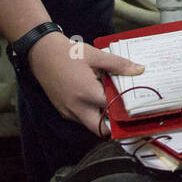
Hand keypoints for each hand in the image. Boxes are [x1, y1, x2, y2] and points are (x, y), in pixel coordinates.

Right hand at [27, 32, 144, 135]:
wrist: (41, 52)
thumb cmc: (69, 53)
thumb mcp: (96, 56)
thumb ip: (119, 65)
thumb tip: (139, 69)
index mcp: (86, 93)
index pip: (111, 111)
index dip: (125, 110)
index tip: (137, 109)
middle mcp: (76, 107)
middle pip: (100, 129)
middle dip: (114, 125)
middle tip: (126, 115)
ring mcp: (67, 111)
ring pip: (89, 124)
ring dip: (102, 119)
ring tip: (114, 104)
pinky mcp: (62, 110)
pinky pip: (80, 118)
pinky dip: (91, 113)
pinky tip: (98, 99)